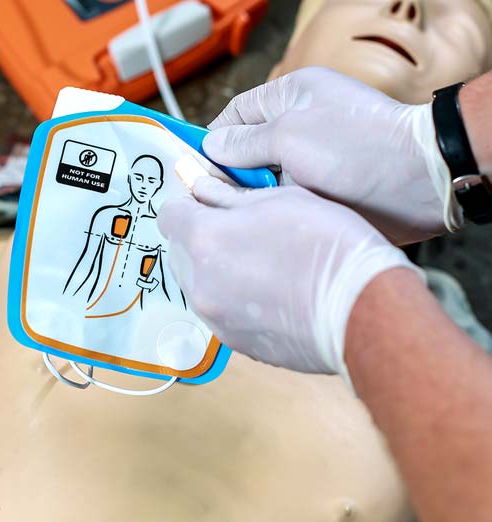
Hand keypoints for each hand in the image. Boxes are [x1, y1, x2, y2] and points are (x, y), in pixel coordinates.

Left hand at [158, 178, 419, 376]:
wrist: (364, 310)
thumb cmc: (329, 245)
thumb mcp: (280, 200)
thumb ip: (229, 196)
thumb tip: (202, 188)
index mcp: (205, 240)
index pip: (169, 215)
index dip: (188, 206)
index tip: (207, 204)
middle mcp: (200, 283)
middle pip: (179, 252)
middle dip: (199, 239)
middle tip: (239, 231)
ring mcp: (216, 317)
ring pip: (197, 284)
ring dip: (214, 271)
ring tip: (260, 263)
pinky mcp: (236, 343)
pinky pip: (219, 312)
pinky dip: (233, 300)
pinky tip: (269, 291)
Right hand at [204, 67, 460, 244]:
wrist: (420, 183)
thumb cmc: (359, 146)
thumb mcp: (289, 136)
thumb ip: (244, 143)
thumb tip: (211, 146)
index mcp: (290, 96)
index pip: (235, 114)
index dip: (212, 139)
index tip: (191, 166)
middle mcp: (298, 125)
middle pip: (246, 149)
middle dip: (230, 172)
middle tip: (210, 197)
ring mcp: (311, 159)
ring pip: (263, 179)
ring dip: (253, 195)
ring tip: (238, 213)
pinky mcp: (321, 190)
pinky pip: (284, 199)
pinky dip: (273, 209)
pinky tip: (263, 222)